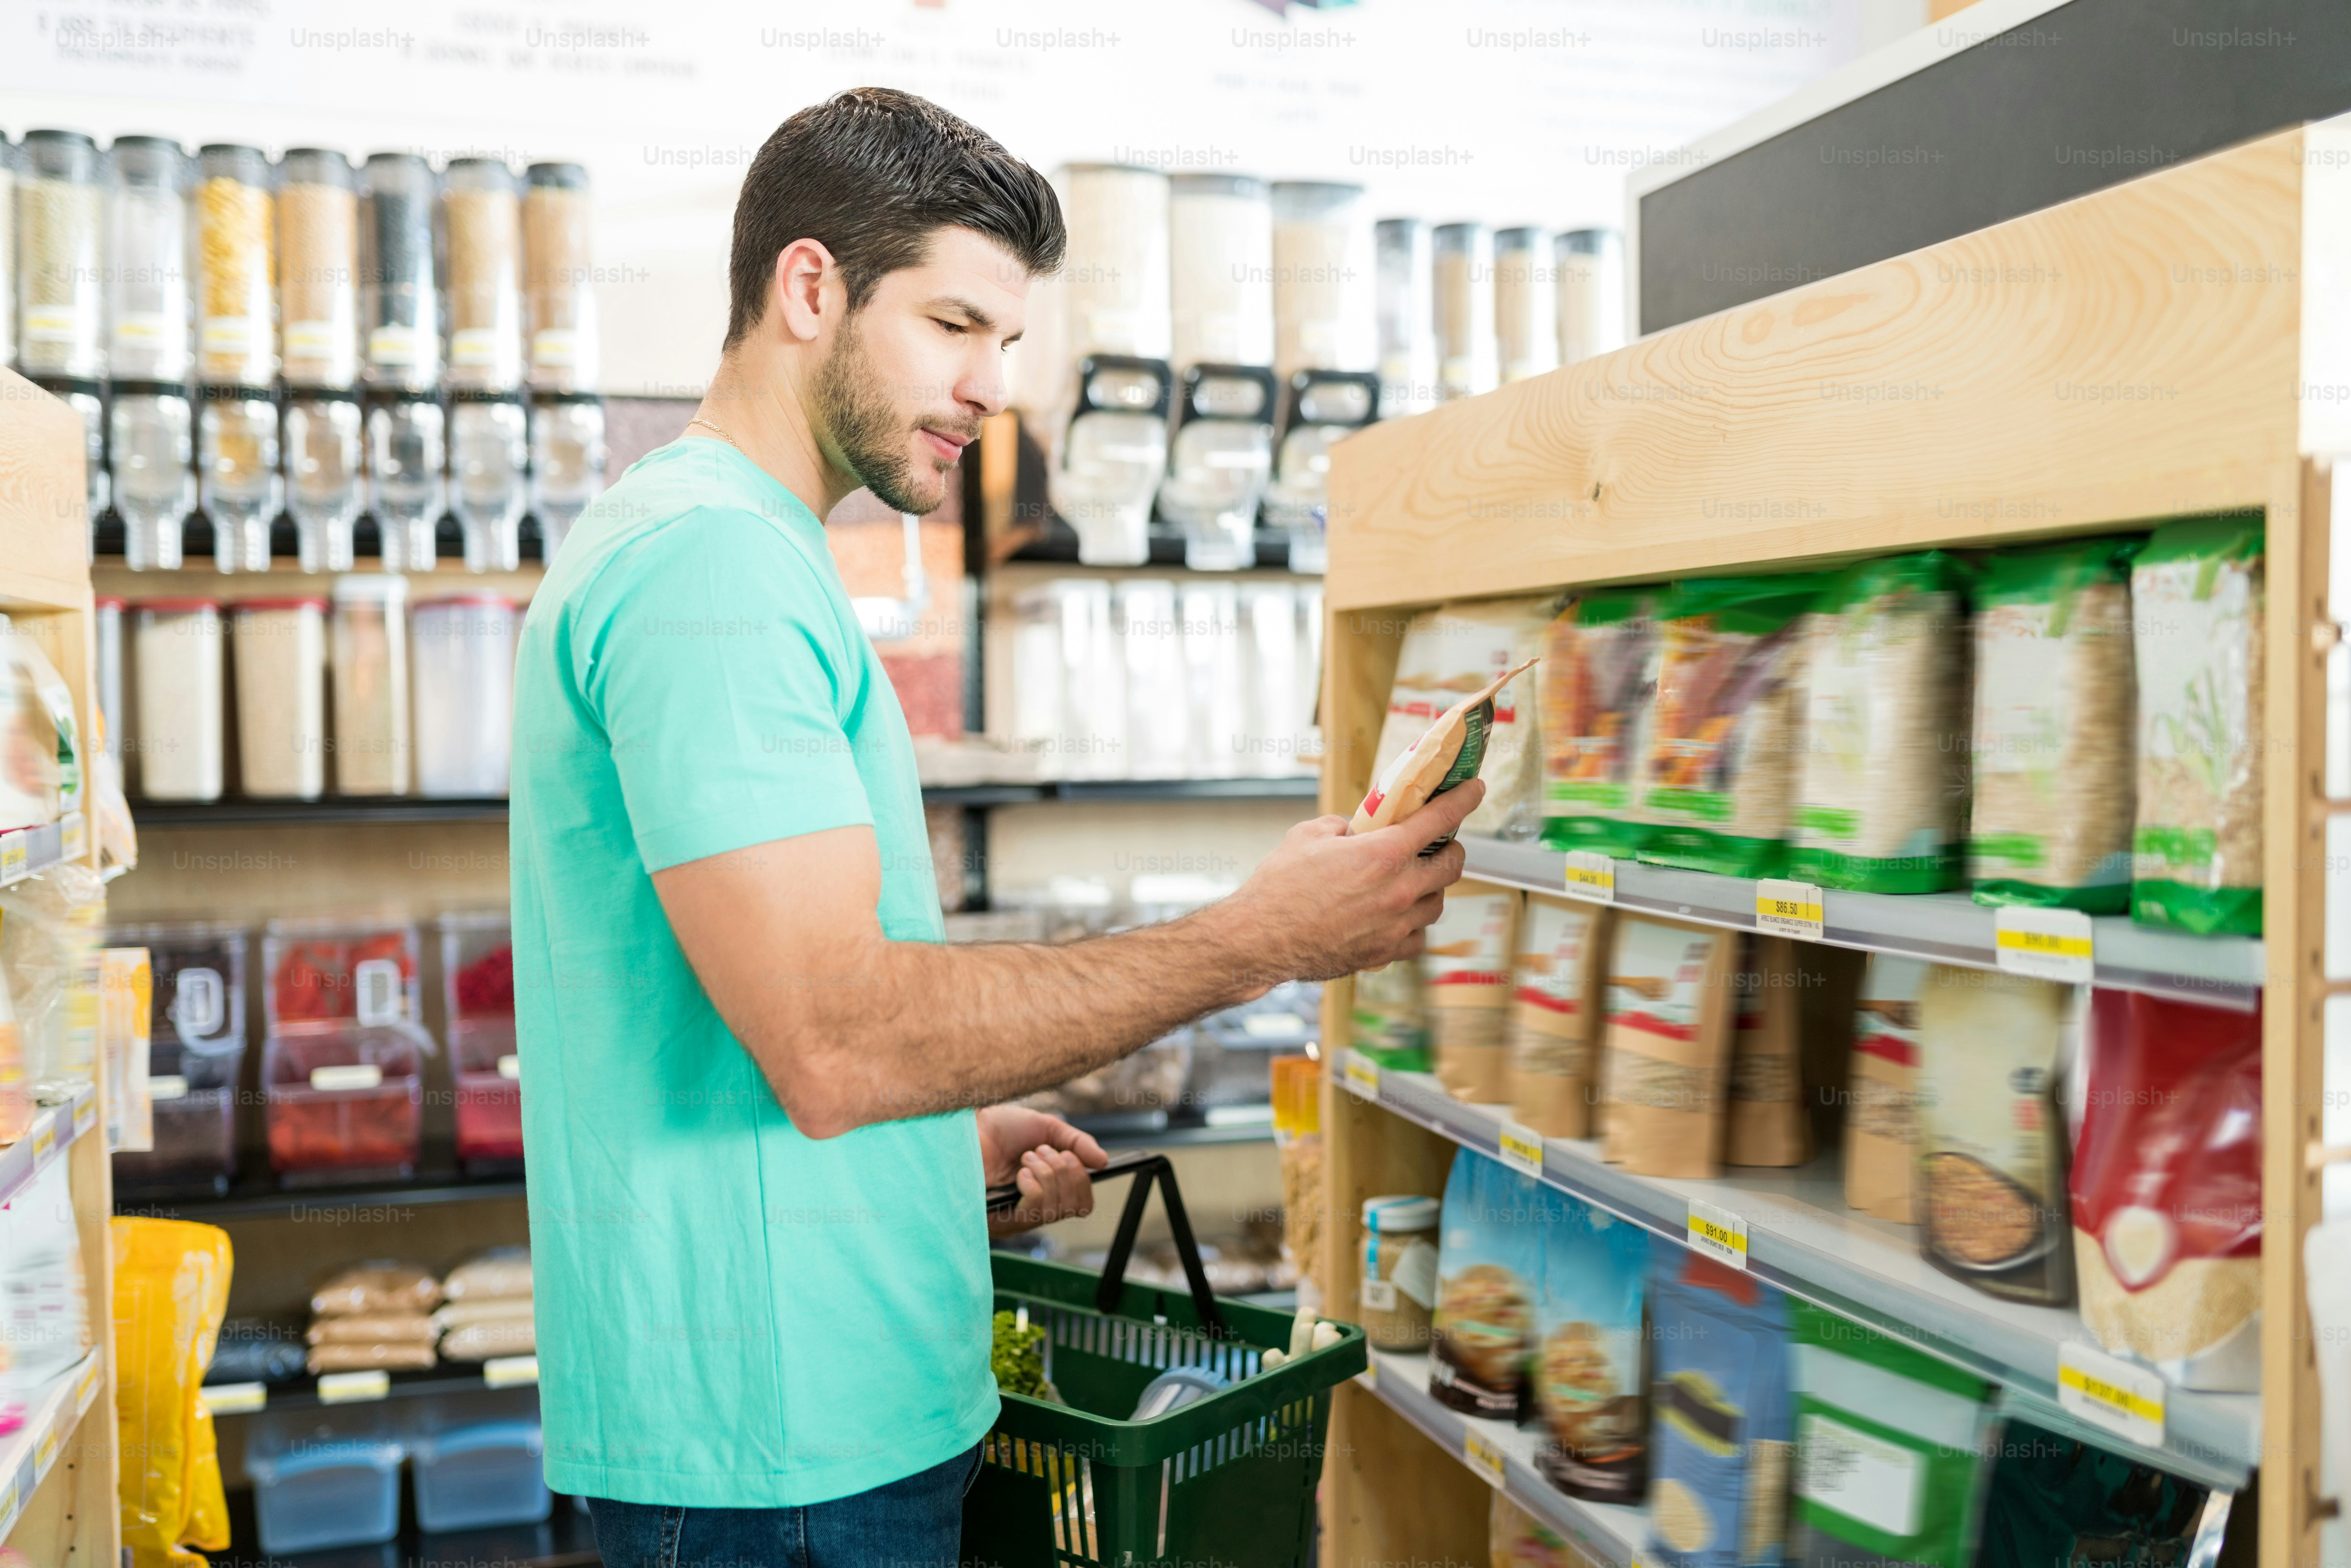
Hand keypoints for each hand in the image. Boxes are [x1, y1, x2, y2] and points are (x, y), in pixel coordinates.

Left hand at [977, 1105, 1107, 1235]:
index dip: (1083, 1181)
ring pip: (1056, 1209)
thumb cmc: (1001, 1128)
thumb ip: (1077, 1143)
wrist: (970, 1125)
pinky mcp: (999, 1220)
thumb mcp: (1047, 1129)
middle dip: (1067, 1172)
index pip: (1081, 1205)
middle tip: (1043, 1151)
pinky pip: (1035, 1210)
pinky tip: (1020, 1172)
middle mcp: (1032, 1210)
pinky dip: (1035, 1184)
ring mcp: (1015, 1218)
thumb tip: (1103, 1162)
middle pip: (1074, 1208)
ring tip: (1028, 1157)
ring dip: (1049, 1175)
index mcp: (1046, 1191)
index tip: (1068, 1155)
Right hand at [1216, 778, 1483, 985]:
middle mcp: (1399, 891)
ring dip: (1429, 888)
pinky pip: (1418, 936)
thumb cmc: (1279, 886)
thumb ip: (1343, 826)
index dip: (1463, 799)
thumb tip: (1358, 830)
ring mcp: (1396, 926)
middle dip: (1449, 849)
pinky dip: (1413, 924)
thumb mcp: (1308, 835)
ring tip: (1409, 882)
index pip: (1441, 819)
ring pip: (1437, 903)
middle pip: (1451, 865)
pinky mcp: (1386, 953)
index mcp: (1384, 853)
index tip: (1475, 789)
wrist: (1260, 940)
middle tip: (1436, 844)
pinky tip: (1394, 916)